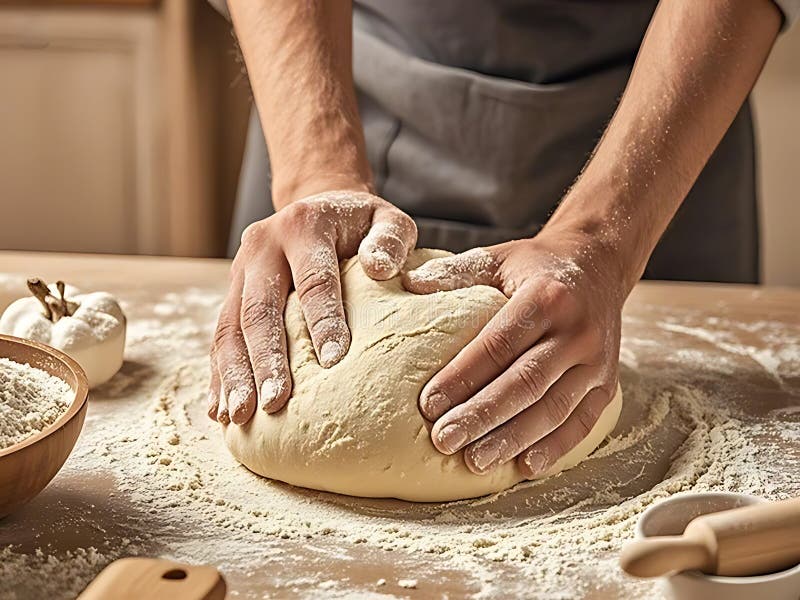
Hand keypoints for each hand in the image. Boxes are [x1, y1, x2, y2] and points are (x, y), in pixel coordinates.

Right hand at [209, 190, 416, 424]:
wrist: (317, 203)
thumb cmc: (360, 223)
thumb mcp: (386, 219)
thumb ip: (390, 239)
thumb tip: (381, 268)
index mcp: (304, 226)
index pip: (314, 280)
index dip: (323, 321)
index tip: (333, 362)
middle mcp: (263, 246)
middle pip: (260, 309)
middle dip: (267, 360)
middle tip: (277, 404)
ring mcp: (240, 270)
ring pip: (231, 327)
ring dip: (235, 375)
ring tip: (241, 416)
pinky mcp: (231, 292)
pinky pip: (220, 337)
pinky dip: (219, 375)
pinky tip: (219, 410)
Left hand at [403, 227, 625, 477]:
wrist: (598, 265)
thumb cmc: (536, 267)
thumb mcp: (498, 258)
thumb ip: (457, 273)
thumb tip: (409, 284)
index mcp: (546, 297)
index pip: (498, 344)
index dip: (463, 376)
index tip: (428, 403)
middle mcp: (577, 331)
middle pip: (525, 382)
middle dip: (482, 416)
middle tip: (443, 440)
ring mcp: (597, 361)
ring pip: (553, 409)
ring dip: (513, 439)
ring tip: (475, 461)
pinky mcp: (607, 384)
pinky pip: (581, 422)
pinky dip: (554, 448)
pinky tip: (524, 466)